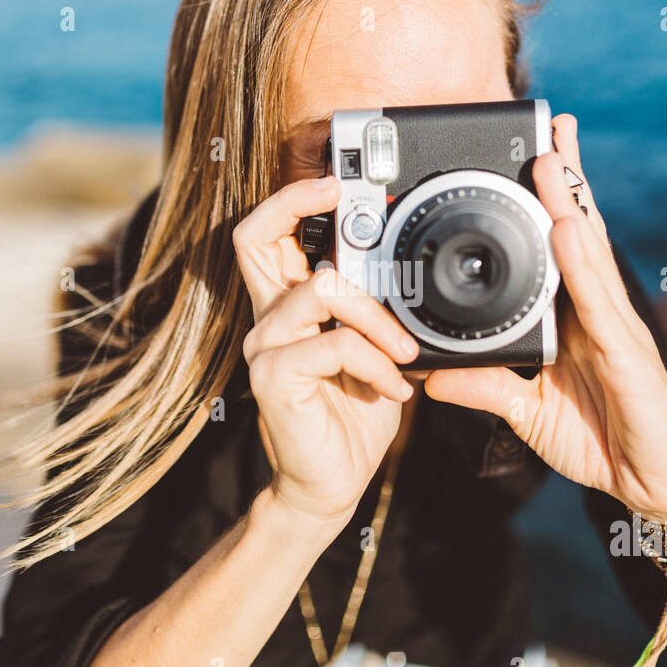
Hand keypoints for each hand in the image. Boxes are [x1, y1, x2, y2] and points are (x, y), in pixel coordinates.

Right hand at [233, 176, 418, 531]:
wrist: (333, 485)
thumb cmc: (355, 415)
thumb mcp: (375, 352)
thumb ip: (376, 312)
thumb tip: (412, 271)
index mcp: (288, 304)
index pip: (267, 233)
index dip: (294, 197)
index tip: (337, 181)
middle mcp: (267, 318)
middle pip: (253, 234)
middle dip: (298, 201)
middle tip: (342, 193)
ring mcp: (263, 346)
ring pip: (321, 287)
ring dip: (377, 317)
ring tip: (406, 353)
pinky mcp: (271, 377)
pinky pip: (334, 344)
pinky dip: (375, 363)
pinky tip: (393, 388)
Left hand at [424, 114, 666, 522]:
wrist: (652, 487)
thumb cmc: (601, 441)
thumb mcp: (525, 413)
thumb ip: (485, 389)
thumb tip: (432, 376)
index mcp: (573, 319)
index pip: (559, 249)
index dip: (549, 203)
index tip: (528, 158)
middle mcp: (596, 312)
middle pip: (580, 233)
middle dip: (566, 178)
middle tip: (552, 124)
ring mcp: (615, 327)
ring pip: (590, 254)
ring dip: (572, 202)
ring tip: (553, 156)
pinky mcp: (628, 353)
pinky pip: (599, 301)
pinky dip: (582, 262)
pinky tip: (569, 227)